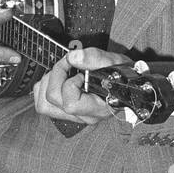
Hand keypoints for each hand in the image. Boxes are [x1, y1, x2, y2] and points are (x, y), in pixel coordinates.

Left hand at [33, 49, 173, 126]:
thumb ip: (94, 58)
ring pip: (43, 105)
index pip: (70, 104)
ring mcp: (74, 115)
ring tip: (60, 73)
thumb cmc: (123, 76)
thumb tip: (73, 57)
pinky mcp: (66, 110)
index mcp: (96, 108)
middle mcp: (83, 116)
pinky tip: (56, 79)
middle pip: (53, 100)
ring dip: (47, 83)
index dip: (69, 83)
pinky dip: (44, 89)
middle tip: (67, 64)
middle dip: (56, 75)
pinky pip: (43, 104)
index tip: (78, 69)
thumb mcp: (113, 62)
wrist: (129, 85)